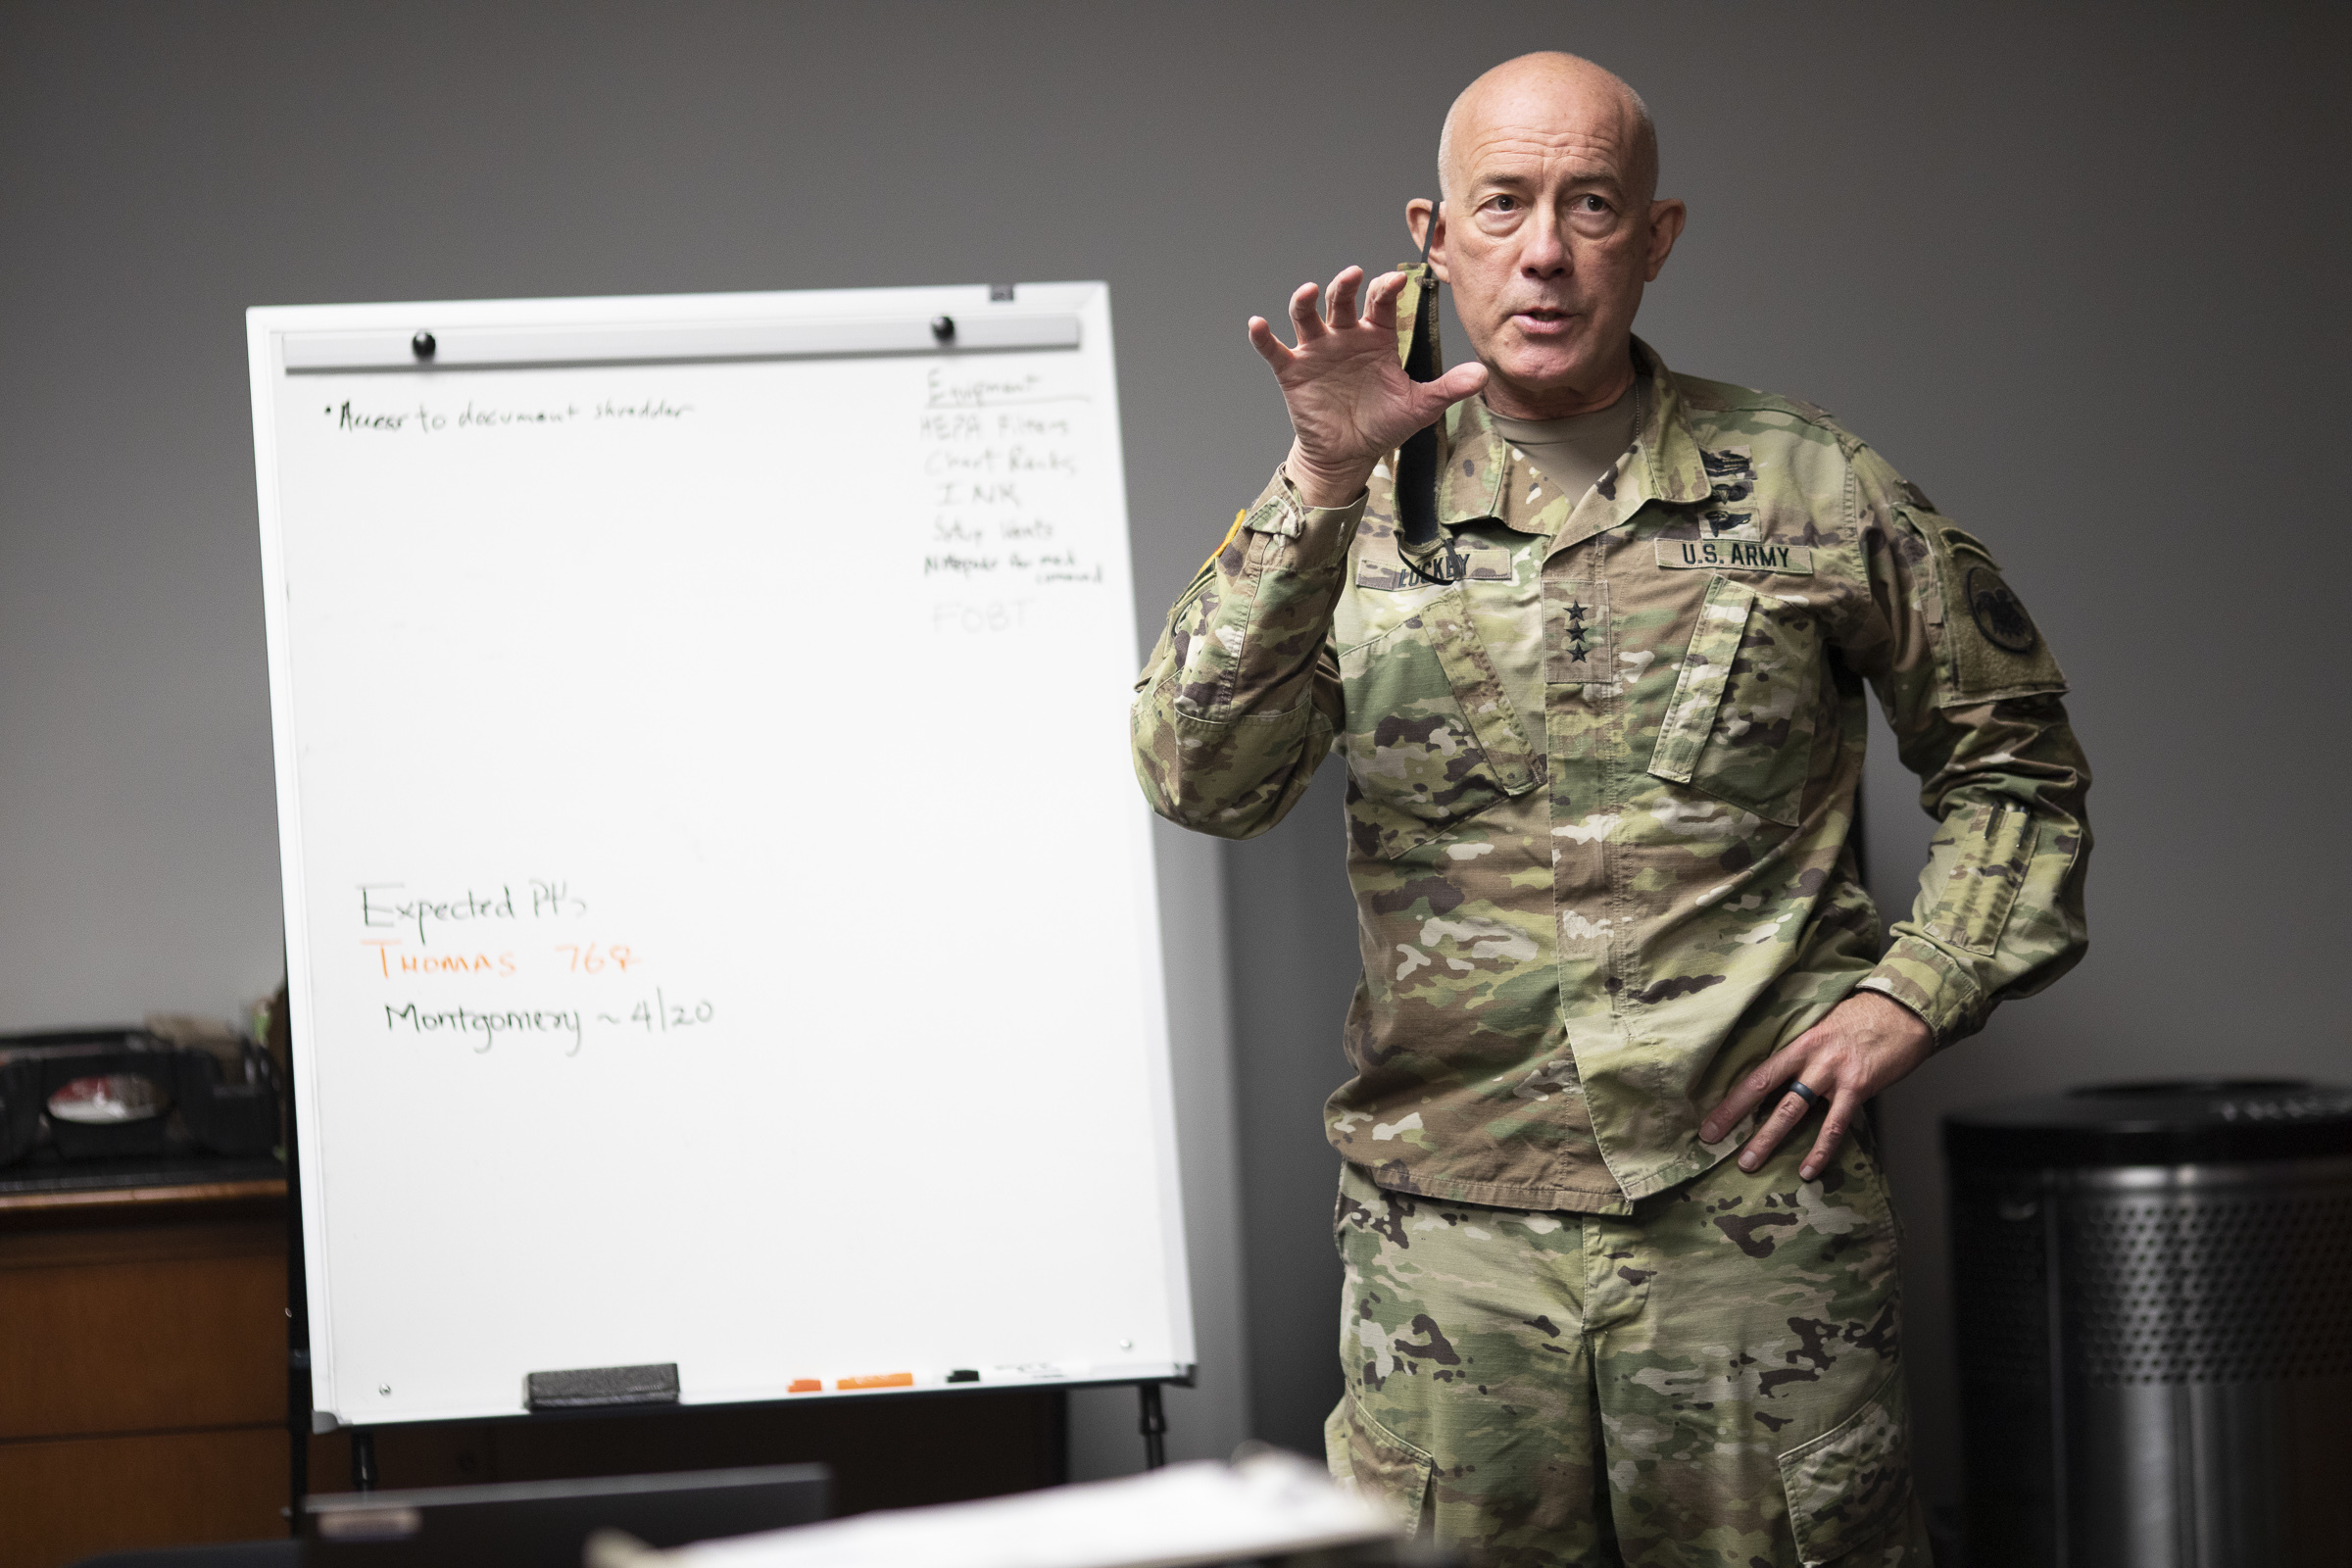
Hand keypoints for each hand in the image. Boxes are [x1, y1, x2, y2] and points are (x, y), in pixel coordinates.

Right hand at [1247, 267, 1488, 506]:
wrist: (1349, 455)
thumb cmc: (1383, 424)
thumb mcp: (1420, 406)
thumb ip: (1448, 388)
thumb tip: (1483, 375)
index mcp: (1376, 337)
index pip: (1380, 303)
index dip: (1385, 289)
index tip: (1395, 282)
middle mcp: (1344, 336)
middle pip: (1342, 300)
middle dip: (1346, 285)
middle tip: (1353, 275)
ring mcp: (1316, 351)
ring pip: (1307, 316)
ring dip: (1305, 301)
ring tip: (1310, 292)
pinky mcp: (1292, 371)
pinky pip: (1274, 350)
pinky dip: (1263, 337)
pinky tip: (1258, 325)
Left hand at [1698, 991, 1933, 1181]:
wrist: (1904, 1012)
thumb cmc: (1863, 1019)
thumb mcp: (1824, 1029)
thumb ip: (1804, 1056)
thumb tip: (1782, 1081)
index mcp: (1798, 1043)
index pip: (1756, 1074)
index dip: (1732, 1098)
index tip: (1709, 1119)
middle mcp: (1810, 1058)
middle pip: (1765, 1090)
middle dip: (1735, 1116)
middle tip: (1712, 1140)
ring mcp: (1833, 1073)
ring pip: (1792, 1111)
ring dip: (1769, 1139)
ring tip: (1749, 1163)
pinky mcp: (1858, 1087)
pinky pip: (1835, 1125)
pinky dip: (1820, 1150)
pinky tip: (1808, 1171)